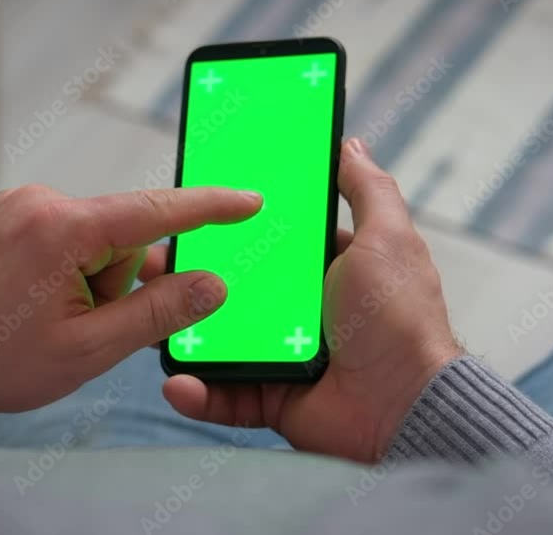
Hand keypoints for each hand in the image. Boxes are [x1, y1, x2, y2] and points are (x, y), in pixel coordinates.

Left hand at [0, 185, 263, 413]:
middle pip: (121, 233)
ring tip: (46, 319)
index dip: (208, 208)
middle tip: (84, 324)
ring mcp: (13, 204)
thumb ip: (156, 313)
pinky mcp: (1, 213)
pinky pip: (60, 235)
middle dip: (119, 280)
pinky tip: (32, 303)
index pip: (153, 210)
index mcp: (59, 229)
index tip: (249, 202)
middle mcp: (35, 201)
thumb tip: (211, 284)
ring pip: (90, 237)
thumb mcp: (88, 349)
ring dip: (89, 279)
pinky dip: (65, 269)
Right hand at [162, 138, 462, 462]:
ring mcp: (283, 355)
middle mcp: (303, 311)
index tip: (195, 216)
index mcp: (327, 271)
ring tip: (148, 316)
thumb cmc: (400, 319)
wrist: (404, 407)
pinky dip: (198, 391)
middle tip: (154, 264)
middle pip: (235, 287)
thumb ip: (368, 190)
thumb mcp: (388, 239)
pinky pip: (225, 394)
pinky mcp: (272, 397)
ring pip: (219, 338)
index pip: (272, 242)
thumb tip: (350, 145)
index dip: (235, 228)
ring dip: (182, 330)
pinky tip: (176, 380)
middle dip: (193, 278)